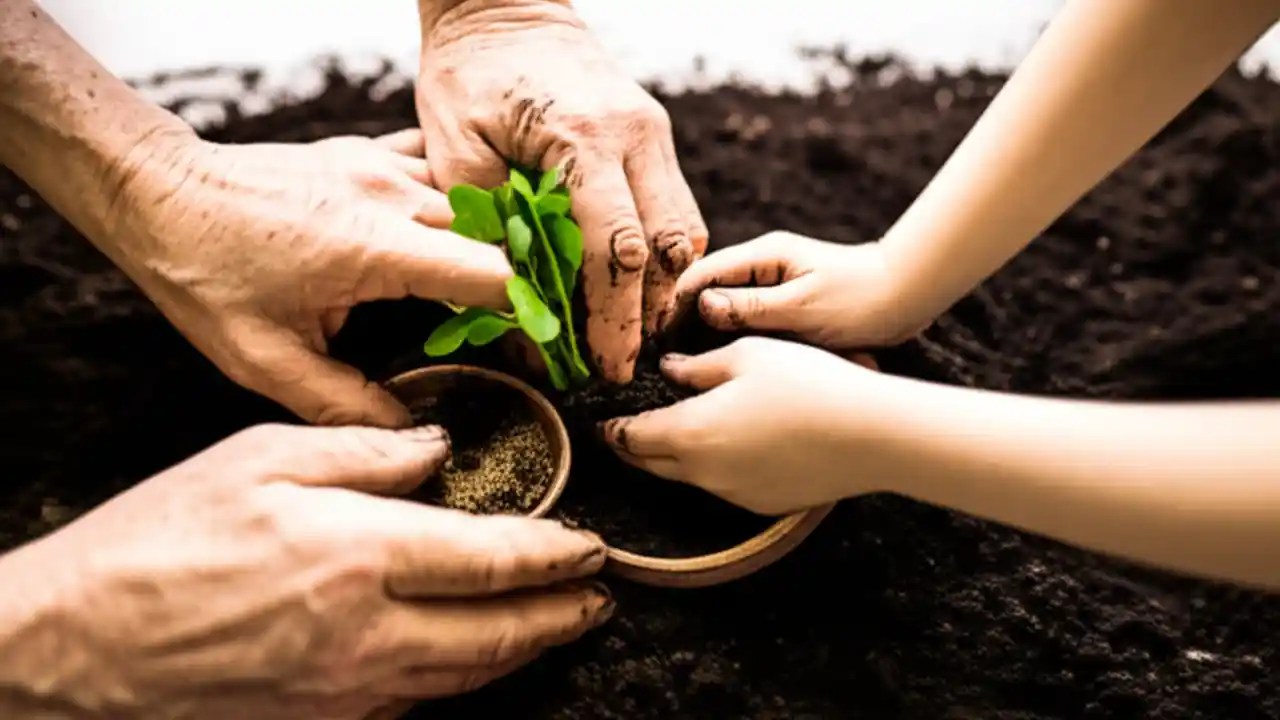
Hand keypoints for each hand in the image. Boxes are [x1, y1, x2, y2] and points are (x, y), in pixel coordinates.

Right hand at [0, 424, 610, 719]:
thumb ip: (365, 452)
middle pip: (500, 633)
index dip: (556, 554)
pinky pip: (417, 700)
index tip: (591, 546)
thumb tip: (438, 450)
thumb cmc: (163, 541)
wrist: (81, 644)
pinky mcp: (324, 718)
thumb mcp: (262, 458)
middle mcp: (370, 634)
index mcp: (362, 557)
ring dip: (524, 650)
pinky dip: (461, 678)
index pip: (494, 560)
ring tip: (557, 626)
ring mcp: (349, 688)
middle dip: (561, 615)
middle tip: (597, 597)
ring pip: (468, 675)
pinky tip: (471, 658)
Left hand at [111, 129, 512, 426]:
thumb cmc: (203, 272)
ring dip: (491, 240)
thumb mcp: (265, 361)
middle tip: (516, 330)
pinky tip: (450, 233)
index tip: (534, 349)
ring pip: (476, 197)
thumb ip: (343, 406)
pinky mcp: (366, 153)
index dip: (526, 315)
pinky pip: (438, 167)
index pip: (493, 274)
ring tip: (487, 288)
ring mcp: (381, 165)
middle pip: (498, 235)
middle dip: (517, 283)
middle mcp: (391, 195)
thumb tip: (405, 438)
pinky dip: (457, 200)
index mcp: (377, 248)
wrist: (157, 192)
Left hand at [418, 0, 707, 381]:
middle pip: (664, 248)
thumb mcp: (457, 154)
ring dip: (660, 290)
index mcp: (585, 137)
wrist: (505, 9)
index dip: (610, 315)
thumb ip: (490, 234)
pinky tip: (634, 290)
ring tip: (629, 337)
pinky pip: (675, 210)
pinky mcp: (654, 139)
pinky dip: (660, 257)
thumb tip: (517, 316)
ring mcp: (653, 135)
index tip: (602, 365)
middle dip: (644, 315)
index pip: (614, 247)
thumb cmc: (469, 77)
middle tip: (620, 367)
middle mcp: (636, 135)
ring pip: (683, 232)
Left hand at [599, 337, 884, 515]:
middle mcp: (705, 472)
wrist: (870, 435)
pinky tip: (730, 445)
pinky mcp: (764, 504)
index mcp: (690, 433)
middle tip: (623, 434)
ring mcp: (735, 494)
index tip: (603, 423)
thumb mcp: (746, 355)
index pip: (633, 437)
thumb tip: (669, 371)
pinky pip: (725, 485)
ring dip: (676, 457)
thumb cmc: (807, 384)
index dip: (614, 429)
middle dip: (634, 449)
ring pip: (690, 476)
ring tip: (676, 433)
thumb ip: (698, 367)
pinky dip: (715, 467)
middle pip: (653, 464)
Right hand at [670, 231, 929, 349]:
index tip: (655, 334)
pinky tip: (716, 359)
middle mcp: (763, 264)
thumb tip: (702, 306)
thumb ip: (752, 307)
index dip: (673, 302)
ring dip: (702, 327)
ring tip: (678, 361)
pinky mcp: (783, 301)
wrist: (907, 296)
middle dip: (680, 316)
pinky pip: (744, 315)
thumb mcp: (804, 307)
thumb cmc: (862, 300)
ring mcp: (772, 282)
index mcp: (764, 255)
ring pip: (722, 303)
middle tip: (658, 354)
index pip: (701, 272)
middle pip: (705, 287)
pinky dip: (727, 333)